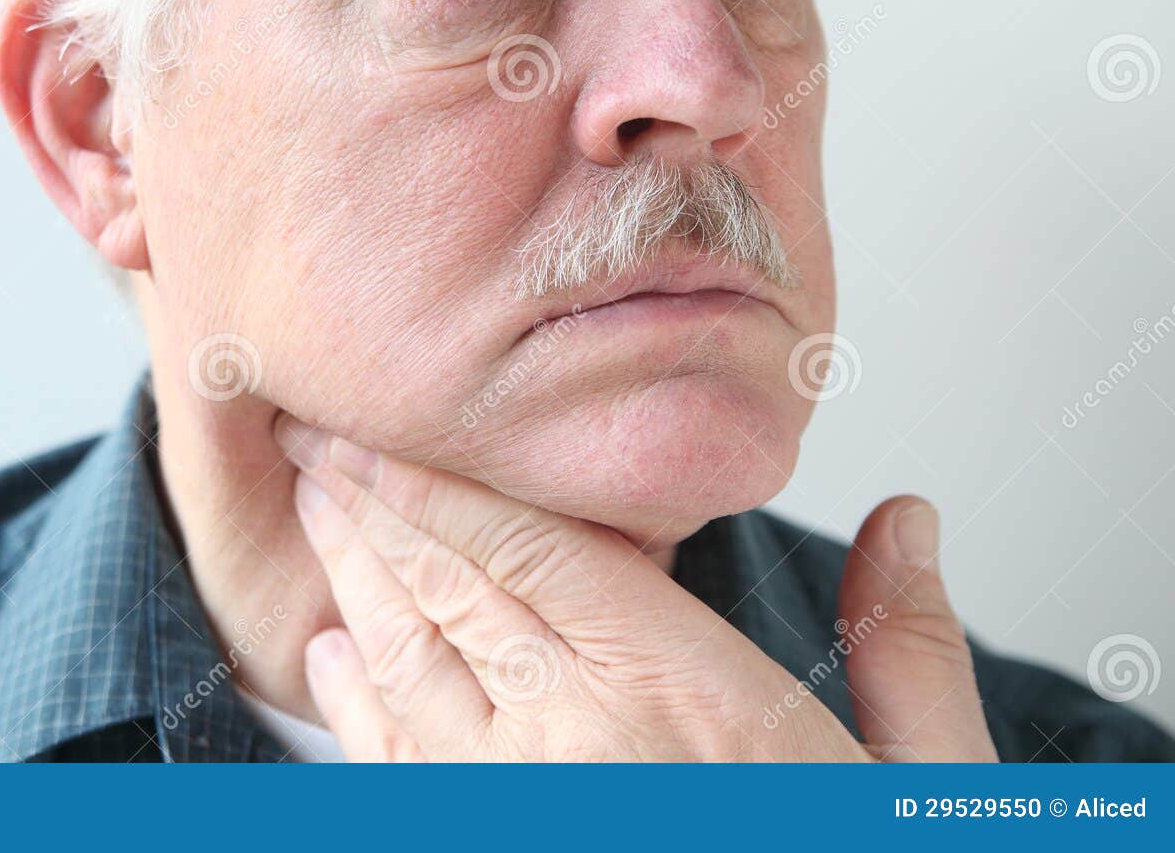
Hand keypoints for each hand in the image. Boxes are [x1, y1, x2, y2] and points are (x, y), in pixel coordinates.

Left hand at [275, 415, 998, 761]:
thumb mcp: (923, 788)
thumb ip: (904, 644)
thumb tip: (905, 518)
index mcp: (687, 696)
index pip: (531, 547)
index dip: (437, 481)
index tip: (379, 428)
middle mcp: (583, 744)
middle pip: (451, 590)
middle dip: (372, 507)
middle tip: (314, 440)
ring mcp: (516, 809)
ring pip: (407, 668)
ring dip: (355, 582)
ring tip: (318, 513)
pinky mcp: (484, 849)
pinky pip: (395, 770)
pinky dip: (355, 706)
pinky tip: (333, 656)